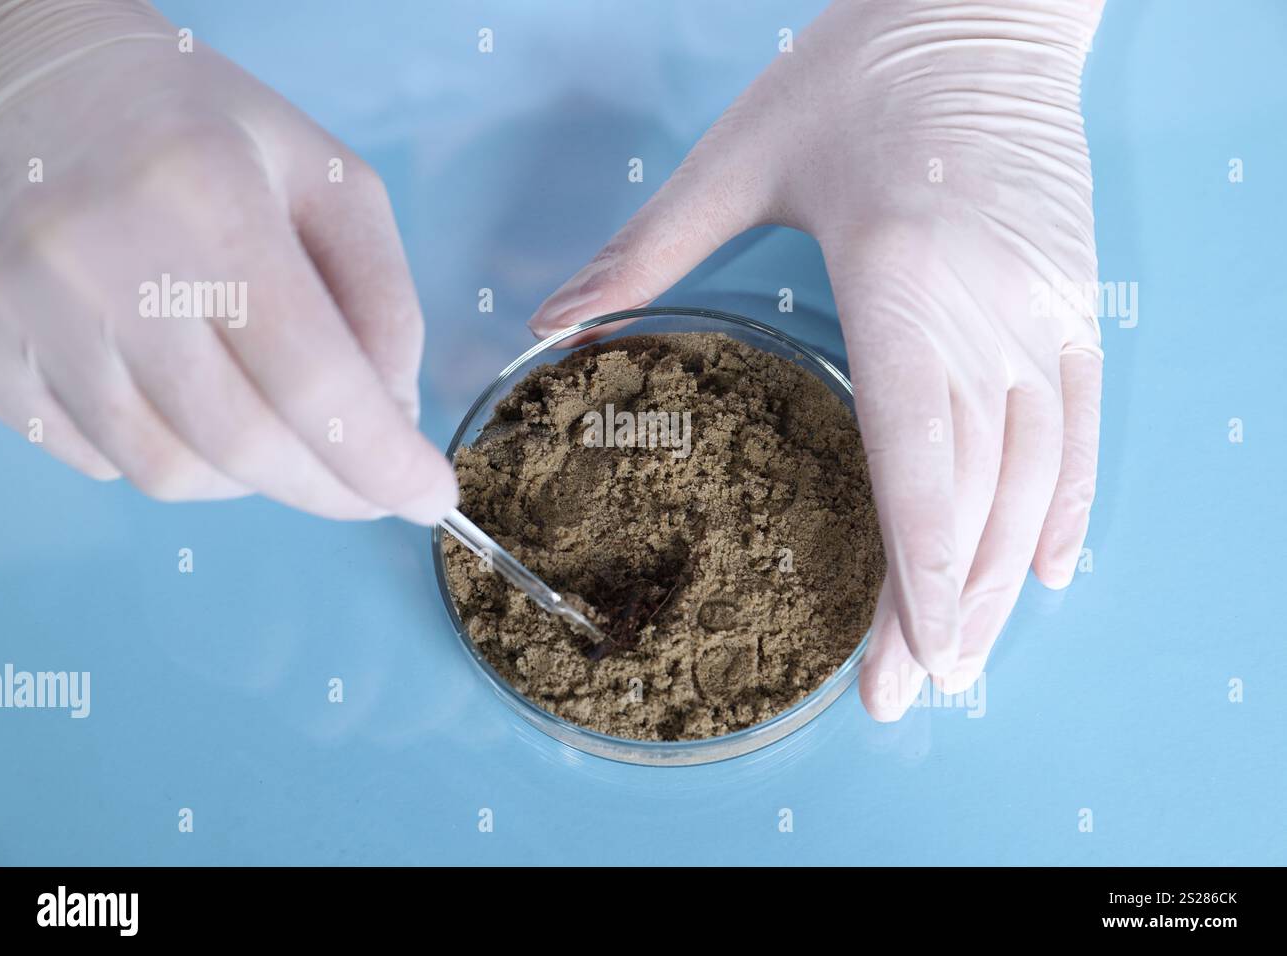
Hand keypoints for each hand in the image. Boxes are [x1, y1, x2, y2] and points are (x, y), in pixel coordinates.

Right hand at [0, 0, 455, 522]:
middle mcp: (101, 260)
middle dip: (328, 487)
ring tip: (276, 423)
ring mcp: (25, 312)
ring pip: (168, 471)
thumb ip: (382, 299)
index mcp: (205, 198)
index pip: (310, 376)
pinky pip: (100, 460)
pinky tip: (189, 397)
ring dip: (250, 476)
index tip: (429, 497)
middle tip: (369, 486)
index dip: (380, 459)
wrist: (36, 81)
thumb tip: (393, 419)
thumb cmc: (205, 131)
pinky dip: (170, 454)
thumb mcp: (329, 181)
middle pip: (241, 445)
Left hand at [528, 0, 1104, 717]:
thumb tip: (548, 321)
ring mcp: (1043, 309)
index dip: (911, 575)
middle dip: (942, 612)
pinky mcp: (1072, 298)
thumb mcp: (744, 152)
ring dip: (999, 581)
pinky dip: (1067, 504)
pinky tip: (1046, 571)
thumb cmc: (861, 68)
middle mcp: (988, 311)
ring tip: (963, 661)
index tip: (896, 663)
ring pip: (1033, 476)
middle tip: (909, 697)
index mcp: (904, 281)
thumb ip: (650, 249)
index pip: (915, 461)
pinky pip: (1082, 422)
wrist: (984, 1)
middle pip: (973, 495)